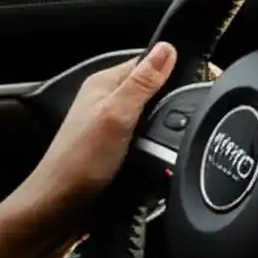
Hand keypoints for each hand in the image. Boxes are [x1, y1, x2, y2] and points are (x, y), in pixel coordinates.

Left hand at [15, 42, 176, 218]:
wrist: (60, 209)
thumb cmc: (77, 163)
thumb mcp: (116, 115)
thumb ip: (142, 82)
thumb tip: (166, 49)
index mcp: (104, 84)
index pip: (148, 62)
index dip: (173, 68)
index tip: (197, 80)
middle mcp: (107, 103)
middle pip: (154, 91)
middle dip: (171, 104)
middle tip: (180, 118)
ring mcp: (112, 129)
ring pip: (154, 119)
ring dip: (165, 131)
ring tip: (168, 142)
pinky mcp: (118, 152)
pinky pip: (149, 143)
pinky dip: (158, 150)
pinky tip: (161, 158)